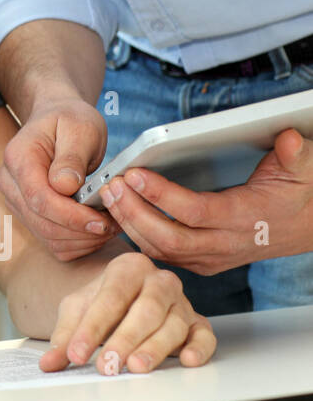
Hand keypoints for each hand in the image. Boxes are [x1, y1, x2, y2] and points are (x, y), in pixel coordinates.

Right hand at [0, 94, 119, 259]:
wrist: (57, 119)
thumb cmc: (70, 120)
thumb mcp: (80, 127)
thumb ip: (72, 156)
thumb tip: (65, 186)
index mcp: (18, 157)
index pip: (39, 198)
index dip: (70, 216)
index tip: (101, 220)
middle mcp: (10, 182)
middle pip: (41, 223)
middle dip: (81, 231)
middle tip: (115, 224)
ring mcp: (17, 201)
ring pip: (47, 237)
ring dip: (82, 239)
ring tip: (110, 224)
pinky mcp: (29, 215)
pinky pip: (52, 243)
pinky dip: (78, 243)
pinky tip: (97, 229)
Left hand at [42, 251, 214, 373]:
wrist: (123, 297)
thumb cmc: (102, 302)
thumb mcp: (77, 310)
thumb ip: (64, 335)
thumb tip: (48, 363)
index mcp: (128, 267)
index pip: (110, 298)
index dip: (92, 328)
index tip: (76, 353)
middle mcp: (159, 281)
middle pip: (145, 310)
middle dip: (125, 339)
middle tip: (108, 365)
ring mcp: (181, 302)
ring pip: (172, 324)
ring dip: (155, 348)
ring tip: (135, 367)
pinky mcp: (198, 323)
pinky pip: (204, 335)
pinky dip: (199, 348)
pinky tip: (186, 360)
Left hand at [101, 129, 312, 274]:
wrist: (305, 227)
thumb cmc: (295, 194)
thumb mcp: (301, 170)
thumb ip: (294, 154)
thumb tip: (289, 138)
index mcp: (245, 218)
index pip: (194, 212)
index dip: (161, 194)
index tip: (134, 174)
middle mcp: (226, 243)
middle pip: (168, 238)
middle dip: (133, 213)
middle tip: (110, 187)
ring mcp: (212, 257)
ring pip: (161, 250)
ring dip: (129, 224)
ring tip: (108, 196)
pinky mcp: (202, 262)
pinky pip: (163, 255)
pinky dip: (138, 236)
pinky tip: (120, 214)